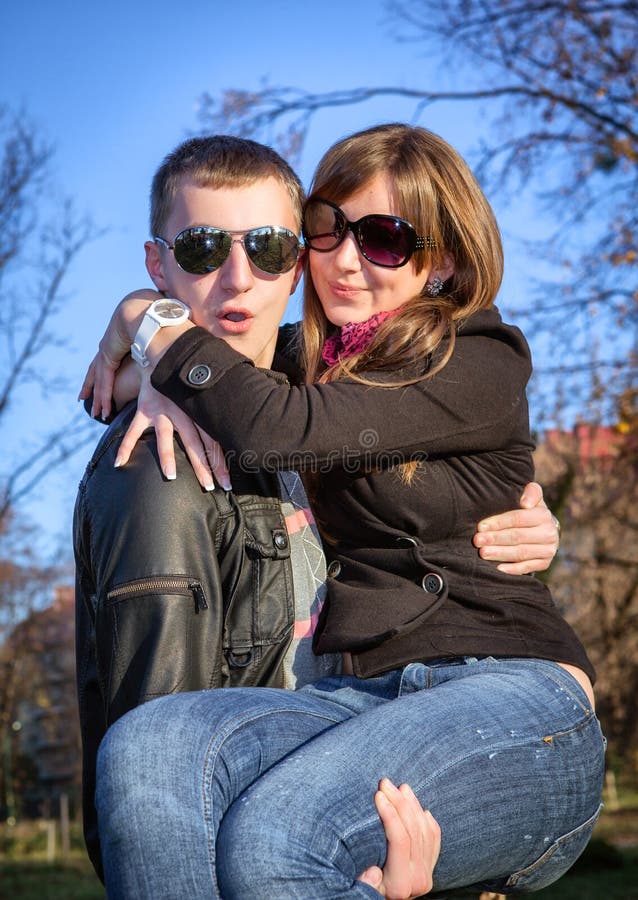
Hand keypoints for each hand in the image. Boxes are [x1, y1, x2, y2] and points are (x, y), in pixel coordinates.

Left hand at [78, 290, 159, 419]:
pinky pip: (105, 380)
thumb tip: (185, 346)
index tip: (100, 380)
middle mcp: (111, 344)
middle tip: (85, 398)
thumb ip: (167, 342)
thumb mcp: (161, 334)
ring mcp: (107, 349)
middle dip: (92, 385)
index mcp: (121, 337)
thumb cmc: (161, 317)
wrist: (151, 311)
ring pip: (99, 378)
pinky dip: (104, 396)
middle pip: (97, 369)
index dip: (103, 369)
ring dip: (98, 397)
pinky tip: (103, 409)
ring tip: (97, 412)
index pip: (109, 357)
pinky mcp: (109, 356)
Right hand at [113, 371, 231, 490]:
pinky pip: (133, 431)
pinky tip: (119, 463)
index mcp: (200, 410)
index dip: (221, 461)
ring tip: (171, 477)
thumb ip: (218, 408)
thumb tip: (241, 425)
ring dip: (167, 456)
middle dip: (203, 466)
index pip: (213, 440)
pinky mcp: (144, 409)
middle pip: (195, 443)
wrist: (166, 352)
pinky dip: (125, 446)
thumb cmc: (190, 376)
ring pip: (165, 437)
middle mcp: (183, 412)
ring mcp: (162, 411)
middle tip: (210, 486)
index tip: (227, 482)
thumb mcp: (207, 390)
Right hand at [358, 779, 439, 897]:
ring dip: (413, 805)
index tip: (378, 794)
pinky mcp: (431, 868)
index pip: (400, 840)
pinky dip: (428, 820)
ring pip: (425, 831)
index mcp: (401, 884)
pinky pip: (435, 839)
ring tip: (401, 787)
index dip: (390, 814)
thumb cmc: (367, 893)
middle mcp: (419, 879)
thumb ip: (365, 884)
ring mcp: (427, 873)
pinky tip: (421, 807)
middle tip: (385, 783)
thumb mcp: (360, 891)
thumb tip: (373, 871)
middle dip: (399, 802)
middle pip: (414, 830)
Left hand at [473, 481, 558, 574]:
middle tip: (477, 541)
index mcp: (543, 514)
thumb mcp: (531, 495)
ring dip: (500, 554)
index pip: (518, 519)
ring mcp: (548, 550)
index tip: (481, 526)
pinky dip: (512, 569)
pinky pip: (527, 567)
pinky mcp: (545, 563)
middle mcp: (549, 533)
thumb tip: (525, 503)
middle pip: (518, 537)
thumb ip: (530, 492)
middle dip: (495, 539)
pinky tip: (497, 569)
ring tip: (483, 553)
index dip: (499, 523)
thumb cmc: (528, 509)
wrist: (543, 528)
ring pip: (521, 553)